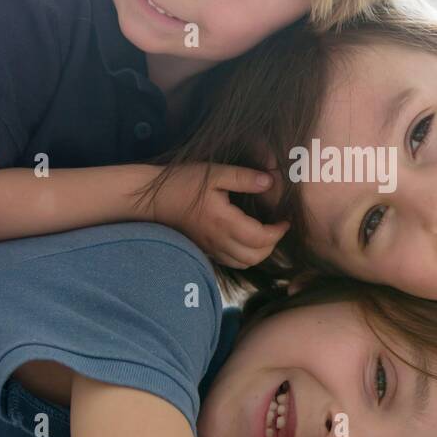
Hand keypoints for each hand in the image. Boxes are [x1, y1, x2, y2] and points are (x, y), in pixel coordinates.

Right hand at [150, 162, 288, 267]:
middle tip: (278, 226)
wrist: (151, 200)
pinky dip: (245, 256)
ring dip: (260, 252)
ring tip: (265, 234)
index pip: (261, 238)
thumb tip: (271, 181)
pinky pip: (231, 262)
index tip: (285, 219)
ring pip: (244, 263)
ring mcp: (210, 248)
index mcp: (224, 221)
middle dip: (273, 244)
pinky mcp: (204, 250)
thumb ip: (244, 177)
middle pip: (256, 256)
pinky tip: (246, 239)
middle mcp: (218, 240)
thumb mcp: (214, 172)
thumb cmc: (181, 182)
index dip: (279, 232)